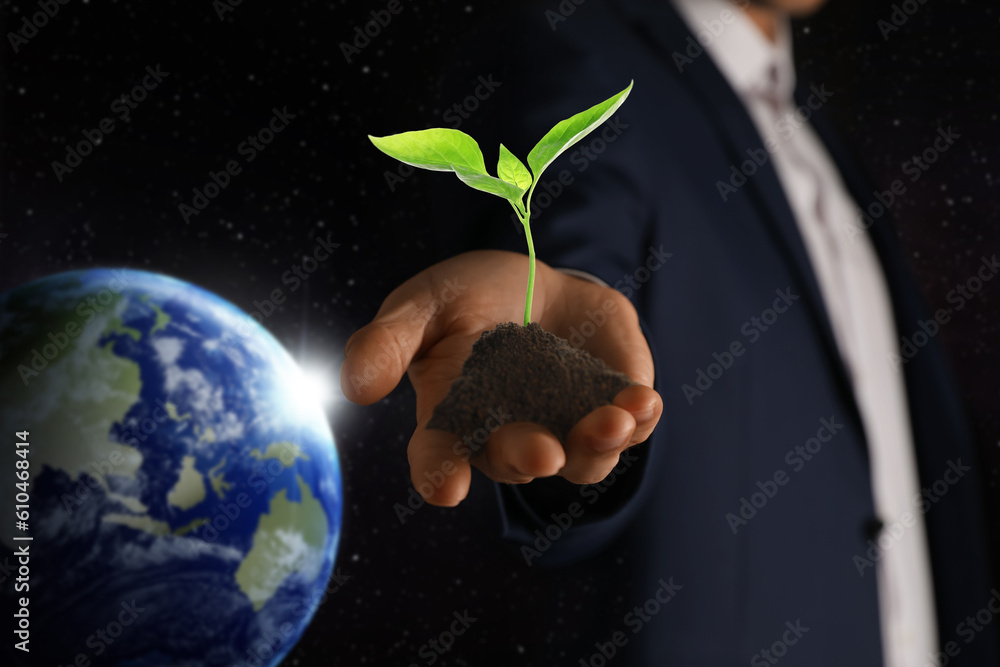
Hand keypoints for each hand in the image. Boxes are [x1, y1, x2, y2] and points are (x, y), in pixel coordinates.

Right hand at [340, 250, 661, 505]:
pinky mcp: (607, 408)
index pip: (438, 455)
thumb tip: (356, 387)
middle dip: (530, 457)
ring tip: (614, 420)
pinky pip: (627, 428)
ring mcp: (562, 427)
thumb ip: (388, 341)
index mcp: (453, 416)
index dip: (439, 473)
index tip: (446, 488)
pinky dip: (638, 419)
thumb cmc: (466, 297)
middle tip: (544, 453)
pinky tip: (642, 403)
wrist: (536, 282)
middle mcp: (507, 436)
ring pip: (582, 460)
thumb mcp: (422, 303)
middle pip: (516, 460)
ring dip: (597, 446)